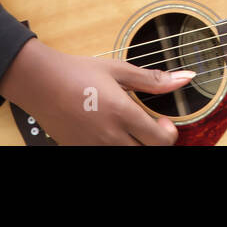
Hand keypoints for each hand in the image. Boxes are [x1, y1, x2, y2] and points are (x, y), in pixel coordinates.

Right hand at [0, 38, 193, 144]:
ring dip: (134, 145)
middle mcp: (109, 135)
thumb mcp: (118, 70)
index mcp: (122, 113)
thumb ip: (153, 80)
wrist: (41, 83)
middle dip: (154, 142)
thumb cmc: (78, 73)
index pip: (161, 140)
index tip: (163, 122)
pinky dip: (114, 146)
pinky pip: (104, 154)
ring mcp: (94, 146)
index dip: (169, 134)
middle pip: (147, 152)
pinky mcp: (80, 150)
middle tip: (149, 127)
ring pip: (127, 156)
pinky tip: (110, 133)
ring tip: (129, 130)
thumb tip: (184, 78)